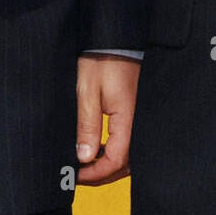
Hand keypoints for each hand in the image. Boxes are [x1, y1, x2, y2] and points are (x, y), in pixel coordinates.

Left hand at [75, 54, 139, 185]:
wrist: (116, 39)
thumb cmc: (101, 59)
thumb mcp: (87, 91)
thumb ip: (87, 126)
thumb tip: (84, 157)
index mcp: (128, 119)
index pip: (115, 160)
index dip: (94, 173)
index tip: (75, 175)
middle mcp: (139, 123)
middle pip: (125, 164)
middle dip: (102, 174)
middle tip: (78, 176)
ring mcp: (140, 118)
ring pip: (130, 156)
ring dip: (109, 164)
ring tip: (86, 165)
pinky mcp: (138, 113)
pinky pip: (130, 141)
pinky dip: (115, 151)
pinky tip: (98, 149)